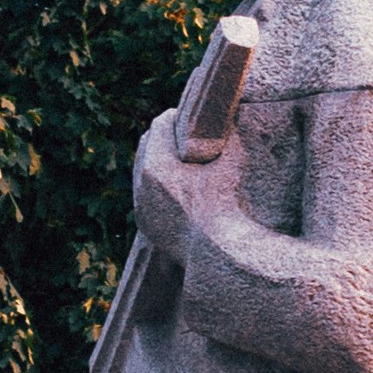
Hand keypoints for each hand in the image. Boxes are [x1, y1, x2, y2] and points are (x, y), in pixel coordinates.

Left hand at [132, 106, 235, 261]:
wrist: (219, 255)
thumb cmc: (228, 204)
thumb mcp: (231, 160)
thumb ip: (227, 135)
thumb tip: (232, 116)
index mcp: (156, 163)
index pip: (161, 124)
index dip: (177, 117)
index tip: (190, 117)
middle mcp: (142, 183)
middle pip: (147, 144)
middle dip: (165, 137)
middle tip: (185, 134)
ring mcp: (141, 205)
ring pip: (144, 172)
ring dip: (160, 163)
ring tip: (182, 160)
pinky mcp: (146, 224)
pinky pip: (147, 196)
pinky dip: (159, 188)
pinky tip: (178, 188)